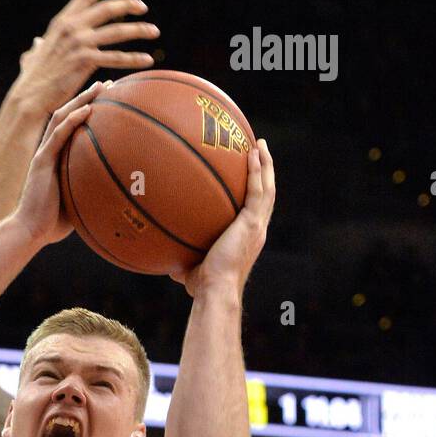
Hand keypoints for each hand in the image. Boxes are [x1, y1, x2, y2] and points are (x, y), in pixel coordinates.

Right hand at [10, 0, 159, 119]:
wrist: (30, 96)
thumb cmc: (31, 80)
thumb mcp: (34, 55)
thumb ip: (39, 46)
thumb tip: (37, 43)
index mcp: (61, 22)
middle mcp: (72, 28)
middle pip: (107, 10)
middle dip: (128, 5)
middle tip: (143, 7)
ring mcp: (80, 43)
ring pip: (117, 32)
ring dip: (139, 30)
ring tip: (154, 31)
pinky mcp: (86, 61)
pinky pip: (116, 57)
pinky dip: (134, 58)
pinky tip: (147, 59)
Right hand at [10, 84, 102, 249]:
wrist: (30, 231)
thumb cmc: (53, 223)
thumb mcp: (78, 202)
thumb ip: (91, 190)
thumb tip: (118, 192)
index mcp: (56, 158)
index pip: (73, 126)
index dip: (89, 110)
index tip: (110, 100)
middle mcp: (49, 150)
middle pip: (68, 114)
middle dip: (88, 97)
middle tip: (109, 85)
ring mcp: (44, 153)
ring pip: (62, 117)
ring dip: (82, 100)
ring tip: (101, 87)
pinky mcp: (41, 161)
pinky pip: (58, 135)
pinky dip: (73, 120)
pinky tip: (88, 109)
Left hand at [172, 139, 275, 297]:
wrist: (215, 291)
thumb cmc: (203, 289)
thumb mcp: (192, 273)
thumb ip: (184, 264)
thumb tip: (168, 263)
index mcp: (248, 239)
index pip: (255, 211)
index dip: (256, 193)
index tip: (251, 178)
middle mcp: (257, 231)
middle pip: (266, 194)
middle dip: (265, 172)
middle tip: (260, 151)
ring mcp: (257, 226)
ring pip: (267, 188)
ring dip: (265, 165)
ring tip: (260, 145)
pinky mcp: (252, 222)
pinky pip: (257, 190)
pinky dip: (257, 171)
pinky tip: (253, 153)